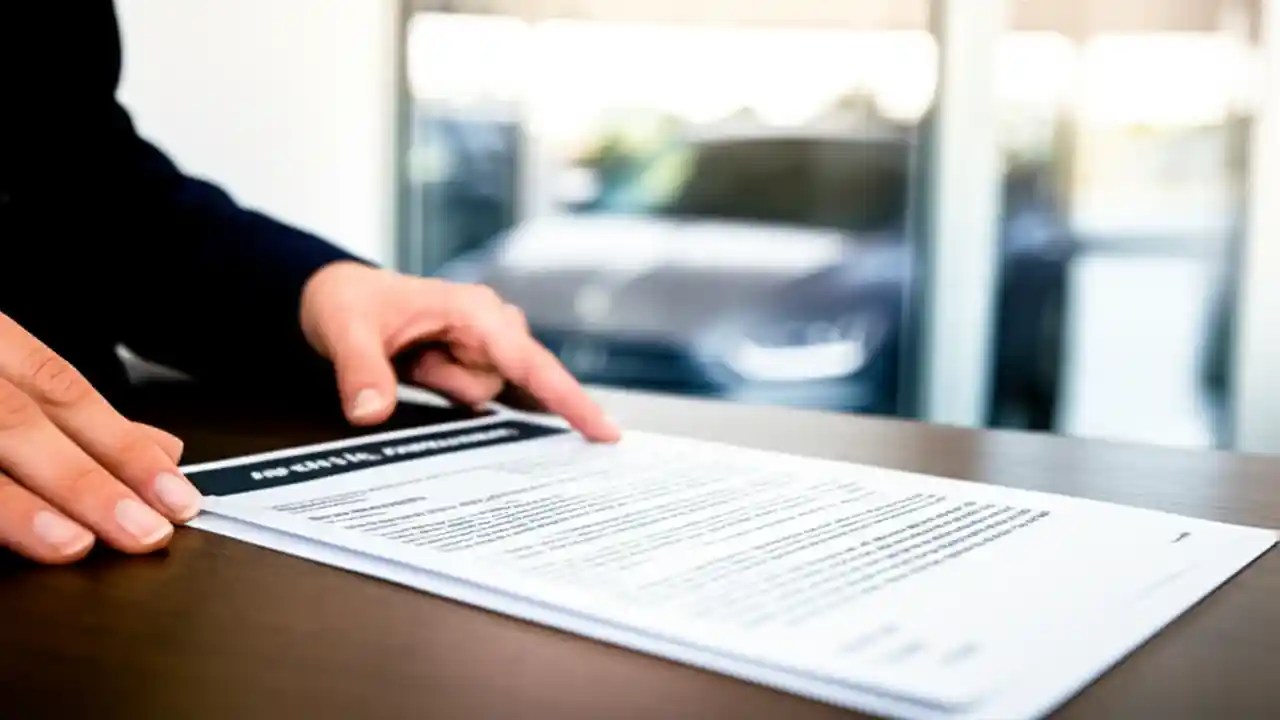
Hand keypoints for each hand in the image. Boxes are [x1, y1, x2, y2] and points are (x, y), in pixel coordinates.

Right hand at [0, 313, 200, 563]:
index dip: (124, 448)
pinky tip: (6, 544)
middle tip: (145, 532)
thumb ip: (74, 409)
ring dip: (20, 508)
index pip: (66, 393)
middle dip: (86, 482)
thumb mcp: (4, 359)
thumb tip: (163, 450)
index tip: (178, 497)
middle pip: (19, 423)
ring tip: (72, 545)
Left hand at [299, 261, 620, 441]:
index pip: (534, 364)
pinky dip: (451, 393)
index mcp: (476, 311)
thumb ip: (361, 371)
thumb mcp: (344, 331)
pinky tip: (424, 371)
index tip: (606, 433)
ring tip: (407, 358)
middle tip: (409, 358)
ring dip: (441, 386)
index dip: (571, 399)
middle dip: (452, 383)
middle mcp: (492, 326)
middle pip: (501, 386)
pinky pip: (477, 395)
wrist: (339, 296)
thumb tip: (371, 412)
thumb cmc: (349, 302)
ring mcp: (486, 346)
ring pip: (482, 394)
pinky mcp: (474, 363)